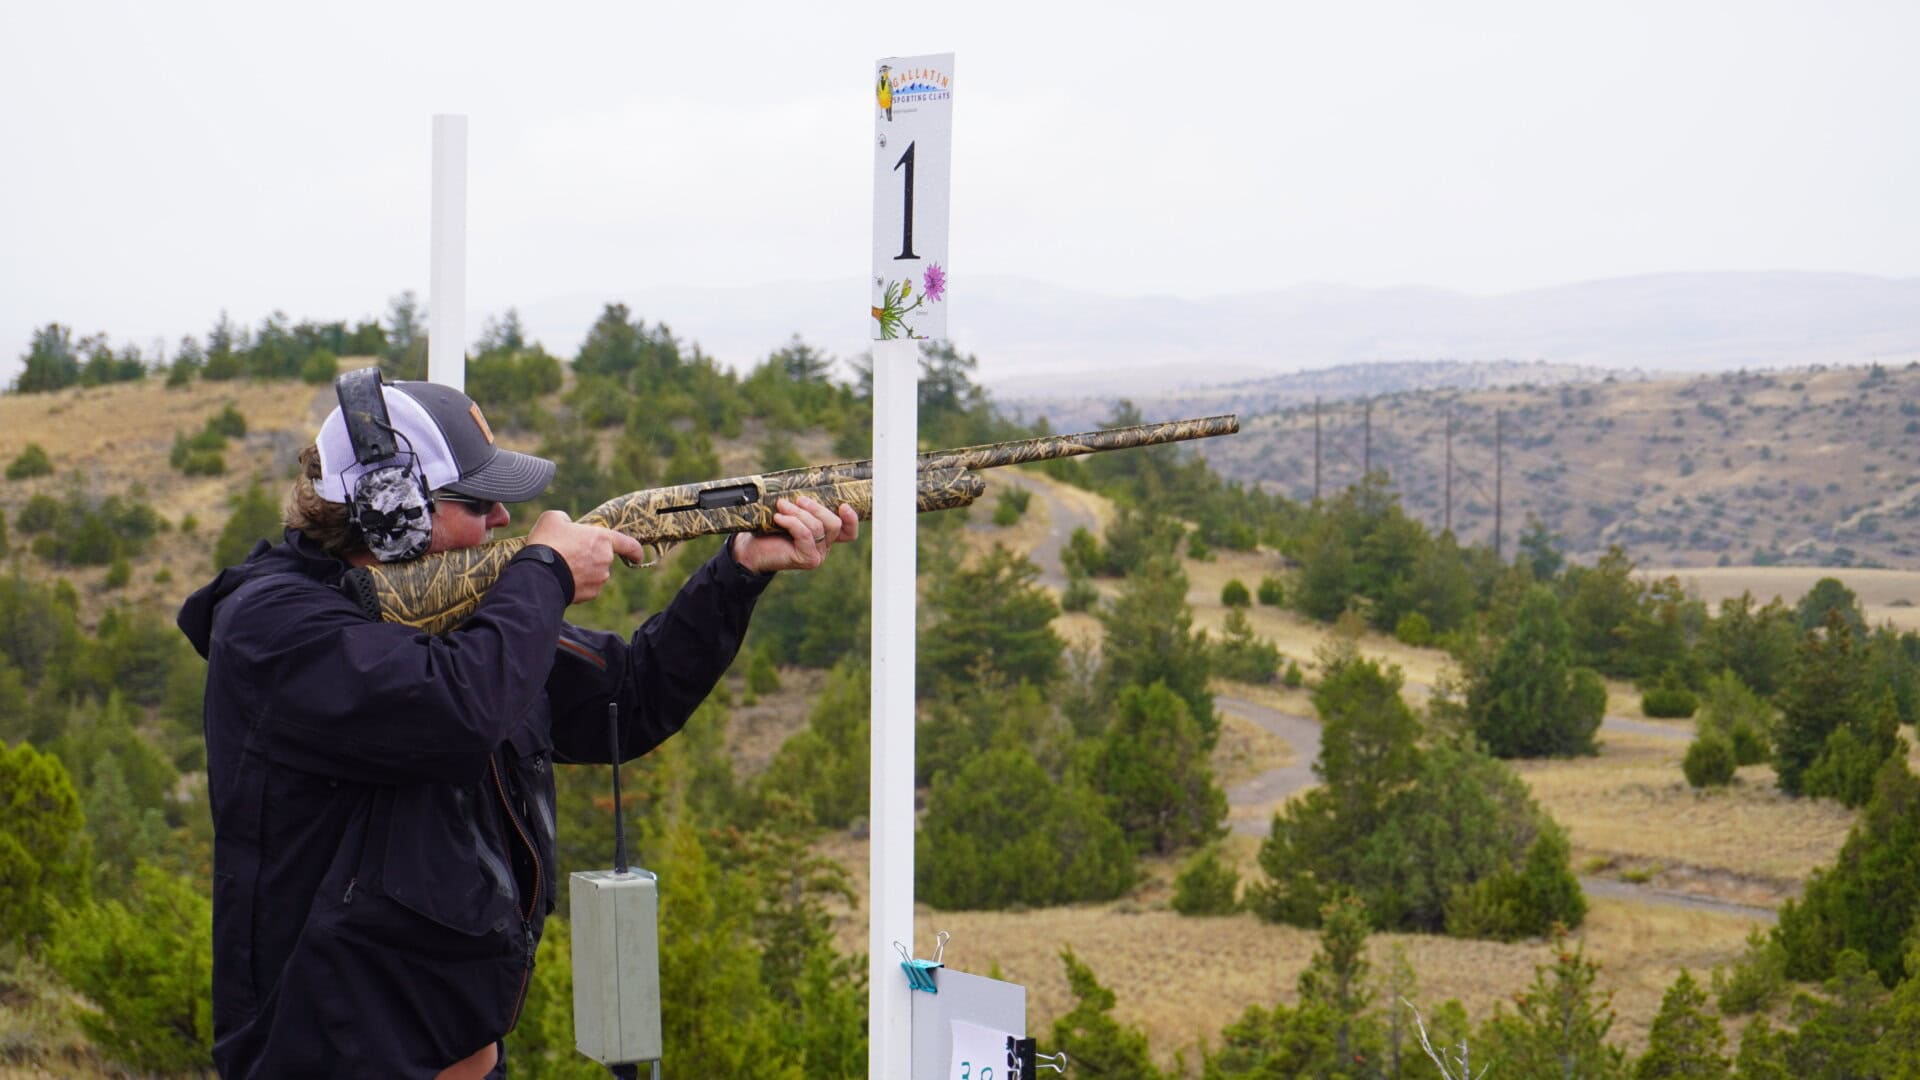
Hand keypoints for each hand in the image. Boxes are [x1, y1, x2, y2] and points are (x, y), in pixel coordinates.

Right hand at [526, 510, 644, 603]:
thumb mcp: (553, 519)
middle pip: (602, 558)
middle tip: (568, 553)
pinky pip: (585, 587)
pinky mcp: (589, 594)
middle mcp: (605, 560)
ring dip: (581, 570)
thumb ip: (565, 519)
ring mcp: (599, 579)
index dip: (635, 550)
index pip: (628, 544)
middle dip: (589, 557)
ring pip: (593, 573)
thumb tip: (567, 525)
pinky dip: (575, 584)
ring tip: (560, 566)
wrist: (538, 574)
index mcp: (603, 539)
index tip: (638, 556)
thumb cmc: (547, 543)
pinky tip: (560, 579)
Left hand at [732, 496, 858, 573]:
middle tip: (798, 499)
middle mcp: (825, 547)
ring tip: (781, 506)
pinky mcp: (807, 559)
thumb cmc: (770, 529)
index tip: (843, 505)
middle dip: (816, 508)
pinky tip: (778, 518)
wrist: (751, 549)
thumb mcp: (791, 513)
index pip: (848, 531)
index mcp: (825, 535)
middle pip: (834, 524)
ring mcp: (818, 555)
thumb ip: (803, 506)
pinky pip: (805, 534)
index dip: (851, 519)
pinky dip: (792, 522)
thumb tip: (805, 487)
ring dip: (798, 513)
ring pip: (818, 527)